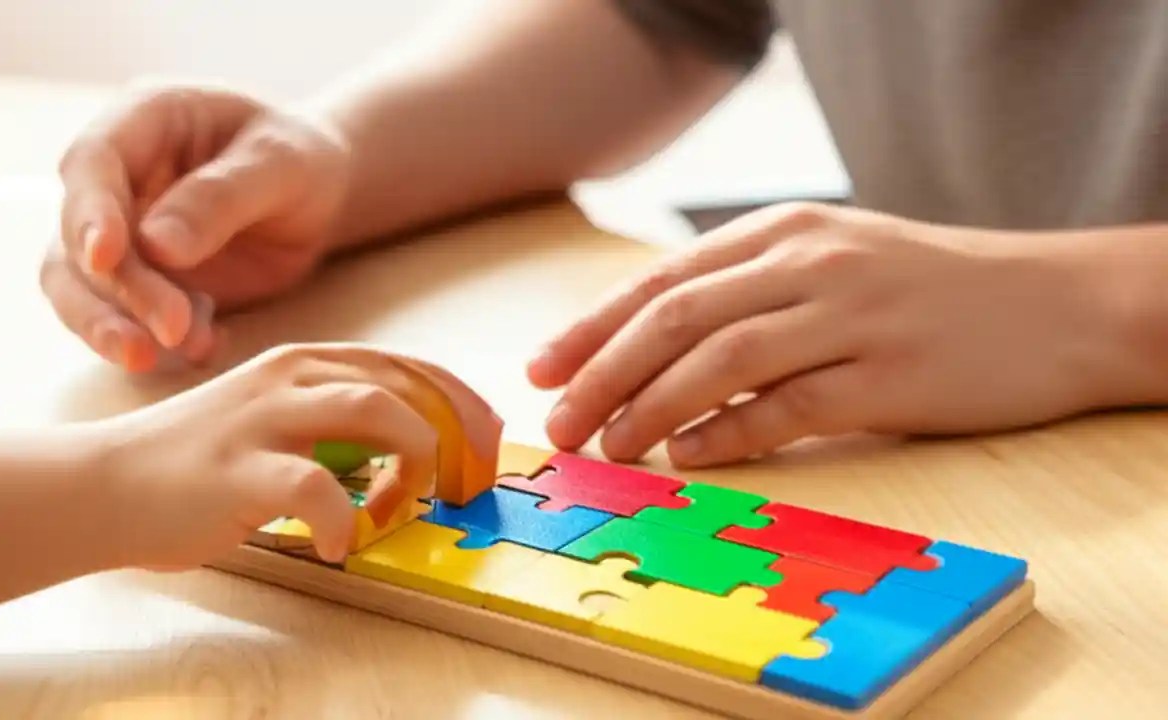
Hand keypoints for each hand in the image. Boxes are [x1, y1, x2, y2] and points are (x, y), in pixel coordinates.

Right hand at [41, 87, 350, 372]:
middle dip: (120, 289)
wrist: (321, 197)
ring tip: (175, 352)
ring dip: (117, 327)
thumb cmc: (300, 160)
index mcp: (144, 119)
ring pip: (82, 287)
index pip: (93, 163)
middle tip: (173, 328)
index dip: (90, 212)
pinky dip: (157, 343)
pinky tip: (207, 346)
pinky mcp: (140, 282)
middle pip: (80, 236)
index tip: (105, 258)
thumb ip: (221, 197)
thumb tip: (157, 245)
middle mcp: (117, 177)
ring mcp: (121, 232)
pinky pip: (124, 319)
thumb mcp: (280, 163)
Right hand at [88, 343, 443, 567]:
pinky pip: (316, 488)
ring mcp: (265, 417)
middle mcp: (292, 376)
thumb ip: (333, 424)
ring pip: (375, 410)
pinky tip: (336, 544)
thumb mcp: (275, 419)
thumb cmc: (197, 462)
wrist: (101, 484)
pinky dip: (343, 520)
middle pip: (406, 384)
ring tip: (397, 508)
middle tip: (466, 485)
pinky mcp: (240, 468)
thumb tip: (408, 452)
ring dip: (410, 461)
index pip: (409, 367)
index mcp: (306, 362)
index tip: (486, 444)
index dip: (461, 403)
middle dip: (456, 432)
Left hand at [527, 203, 1134, 467]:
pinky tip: (690, 457)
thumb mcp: (831, 260)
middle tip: (559, 422)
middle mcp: (809, 263)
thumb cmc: (925, 288)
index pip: (663, 281)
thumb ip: (747, 294)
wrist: (1054, 303)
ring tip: (609, 446)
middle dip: (602, 373)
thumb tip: (650, 357)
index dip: (594, 327)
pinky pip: (787, 409)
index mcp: (783, 231)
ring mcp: (851, 316)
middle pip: (676, 318)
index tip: (543, 368)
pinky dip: (730, 435)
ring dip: (651, 408)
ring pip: (721, 361)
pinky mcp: (890, 376)